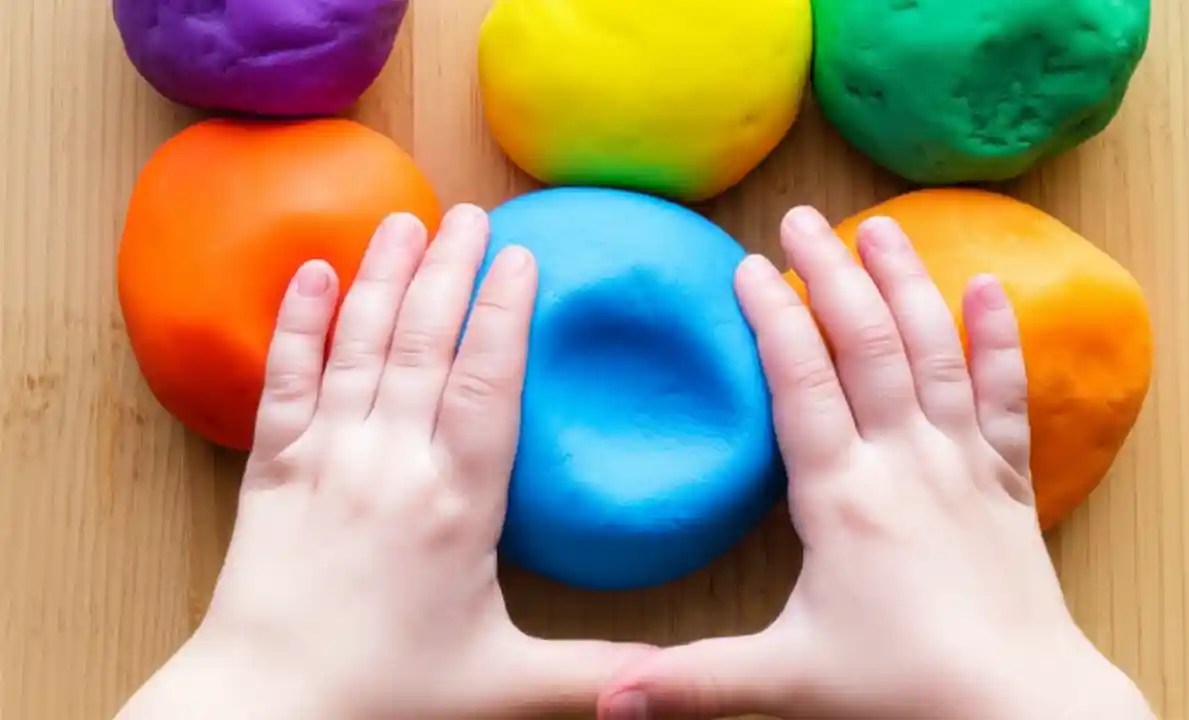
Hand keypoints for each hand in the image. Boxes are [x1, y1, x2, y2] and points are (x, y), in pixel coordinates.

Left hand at [116, 206, 648, 719]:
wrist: (269, 711)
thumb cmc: (387, 696)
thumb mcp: (507, 684)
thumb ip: (594, 671)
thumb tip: (664, 681)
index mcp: (460, 503)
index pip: (490, 382)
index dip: (506, 312)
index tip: (520, 255)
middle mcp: (394, 462)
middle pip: (427, 342)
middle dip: (450, 269)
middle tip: (470, 212)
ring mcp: (329, 457)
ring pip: (361, 343)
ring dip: (385, 275)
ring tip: (405, 218)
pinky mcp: (273, 467)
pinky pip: (284, 378)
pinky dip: (296, 321)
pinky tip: (312, 271)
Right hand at [599, 209, 1152, 719]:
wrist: (1021, 710)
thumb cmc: (904, 690)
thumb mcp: (785, 681)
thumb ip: (692, 681)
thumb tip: (604, 701)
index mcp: (842, 499)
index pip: (801, 383)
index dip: (773, 319)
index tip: (747, 266)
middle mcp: (903, 463)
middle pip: (867, 344)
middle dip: (830, 274)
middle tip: (801, 217)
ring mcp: (961, 464)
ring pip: (933, 351)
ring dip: (905, 283)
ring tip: (877, 226)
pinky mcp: (1007, 481)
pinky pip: (1004, 394)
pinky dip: (1000, 337)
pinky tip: (990, 285)